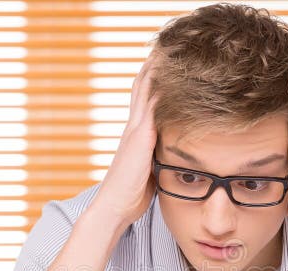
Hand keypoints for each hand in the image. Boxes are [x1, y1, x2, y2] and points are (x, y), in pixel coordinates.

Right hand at [90, 51, 159, 231]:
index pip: (143, 99)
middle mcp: (134, 127)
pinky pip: (152, 103)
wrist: (115, 206)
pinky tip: (170, 72)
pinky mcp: (141, 137)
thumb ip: (157, 158)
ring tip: (167, 47)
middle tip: (165, 45)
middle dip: (153, 66)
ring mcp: (136, 130)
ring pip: (145, 89)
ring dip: (156, 68)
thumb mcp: (149, 171)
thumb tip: (172, 157)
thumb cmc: (132, 196)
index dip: (152, 80)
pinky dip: (160, 85)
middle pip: (142, 86)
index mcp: (136, 135)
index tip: (163, 63)